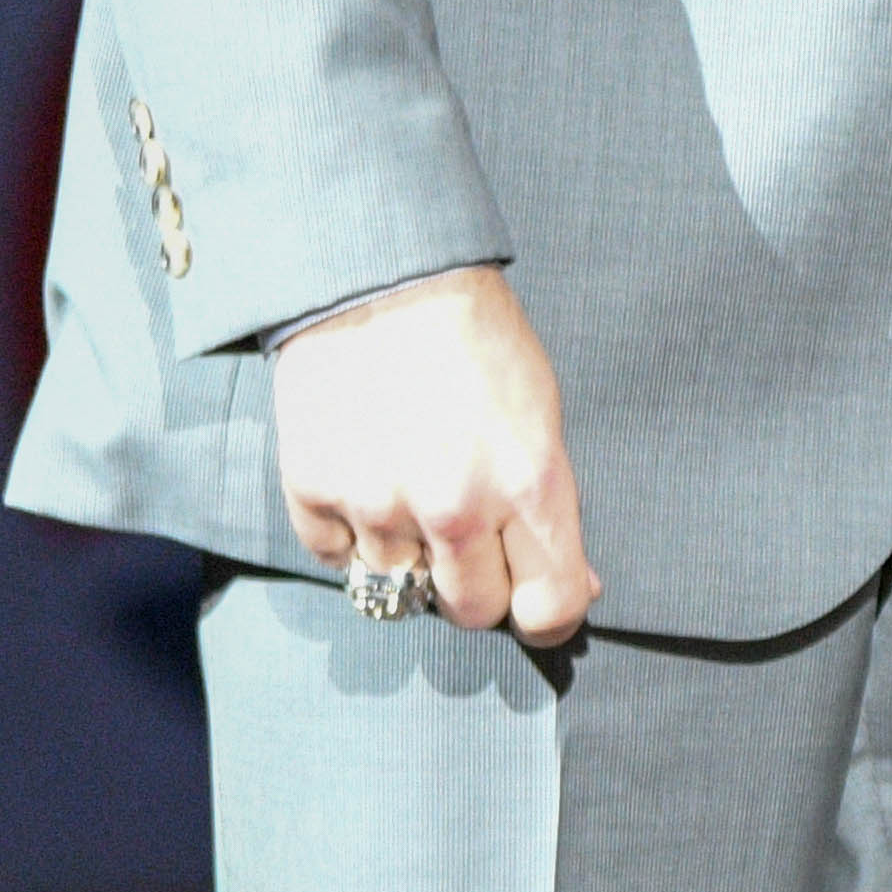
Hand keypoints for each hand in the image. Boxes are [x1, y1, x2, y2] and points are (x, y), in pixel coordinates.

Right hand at [273, 265, 594, 642]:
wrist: (383, 277)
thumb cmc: (478, 339)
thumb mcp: (541, 413)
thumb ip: (550, 505)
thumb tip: (576, 586)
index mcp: (529, 482)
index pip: (549, 606)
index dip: (548, 614)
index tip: (541, 605)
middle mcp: (455, 508)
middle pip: (470, 612)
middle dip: (476, 585)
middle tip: (470, 537)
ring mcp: (378, 506)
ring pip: (398, 591)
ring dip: (409, 556)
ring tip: (411, 488)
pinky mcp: (315, 494)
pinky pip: (335, 558)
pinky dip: (350, 533)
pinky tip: (364, 475)